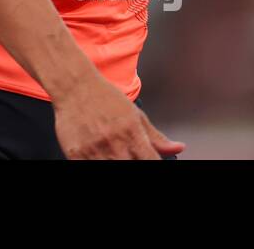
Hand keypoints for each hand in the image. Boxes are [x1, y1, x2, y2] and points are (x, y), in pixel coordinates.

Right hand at [51, 73, 185, 159]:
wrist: (74, 85)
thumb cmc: (104, 97)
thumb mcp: (134, 114)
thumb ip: (156, 136)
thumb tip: (179, 148)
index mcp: (132, 133)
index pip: (152, 161)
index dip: (154, 164)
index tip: (151, 161)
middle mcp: (115, 143)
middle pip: (132, 167)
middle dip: (133, 162)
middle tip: (128, 153)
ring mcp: (94, 150)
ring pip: (111, 168)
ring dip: (115, 162)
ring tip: (113, 152)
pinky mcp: (76, 154)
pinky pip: (88, 167)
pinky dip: (96, 162)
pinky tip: (99, 155)